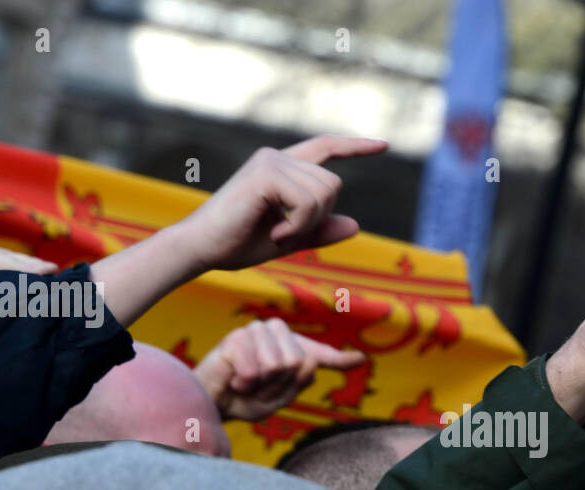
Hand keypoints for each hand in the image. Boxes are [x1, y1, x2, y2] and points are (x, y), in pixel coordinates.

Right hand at [174, 136, 387, 273]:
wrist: (201, 250)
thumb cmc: (238, 244)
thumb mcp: (290, 240)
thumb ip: (320, 231)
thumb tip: (355, 224)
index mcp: (282, 168)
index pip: (326, 148)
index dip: (355, 146)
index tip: (384, 145)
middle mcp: (277, 157)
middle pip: (333, 185)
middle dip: (319, 219)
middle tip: (285, 236)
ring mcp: (271, 161)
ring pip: (324, 194)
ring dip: (307, 226)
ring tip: (277, 236)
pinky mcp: (266, 174)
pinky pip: (308, 203)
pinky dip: (298, 227)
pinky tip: (275, 236)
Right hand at [194, 318, 365, 420]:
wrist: (213, 406)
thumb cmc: (246, 400)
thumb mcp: (279, 398)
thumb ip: (299, 381)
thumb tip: (311, 362)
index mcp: (291, 349)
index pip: (319, 355)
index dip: (340, 360)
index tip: (360, 360)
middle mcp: (276, 334)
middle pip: (298, 362)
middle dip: (279, 386)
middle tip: (259, 389)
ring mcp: (256, 332)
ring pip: (278, 365)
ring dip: (261, 385)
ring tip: (246, 385)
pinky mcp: (236, 338)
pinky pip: (254, 369)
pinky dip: (245, 383)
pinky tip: (235, 381)